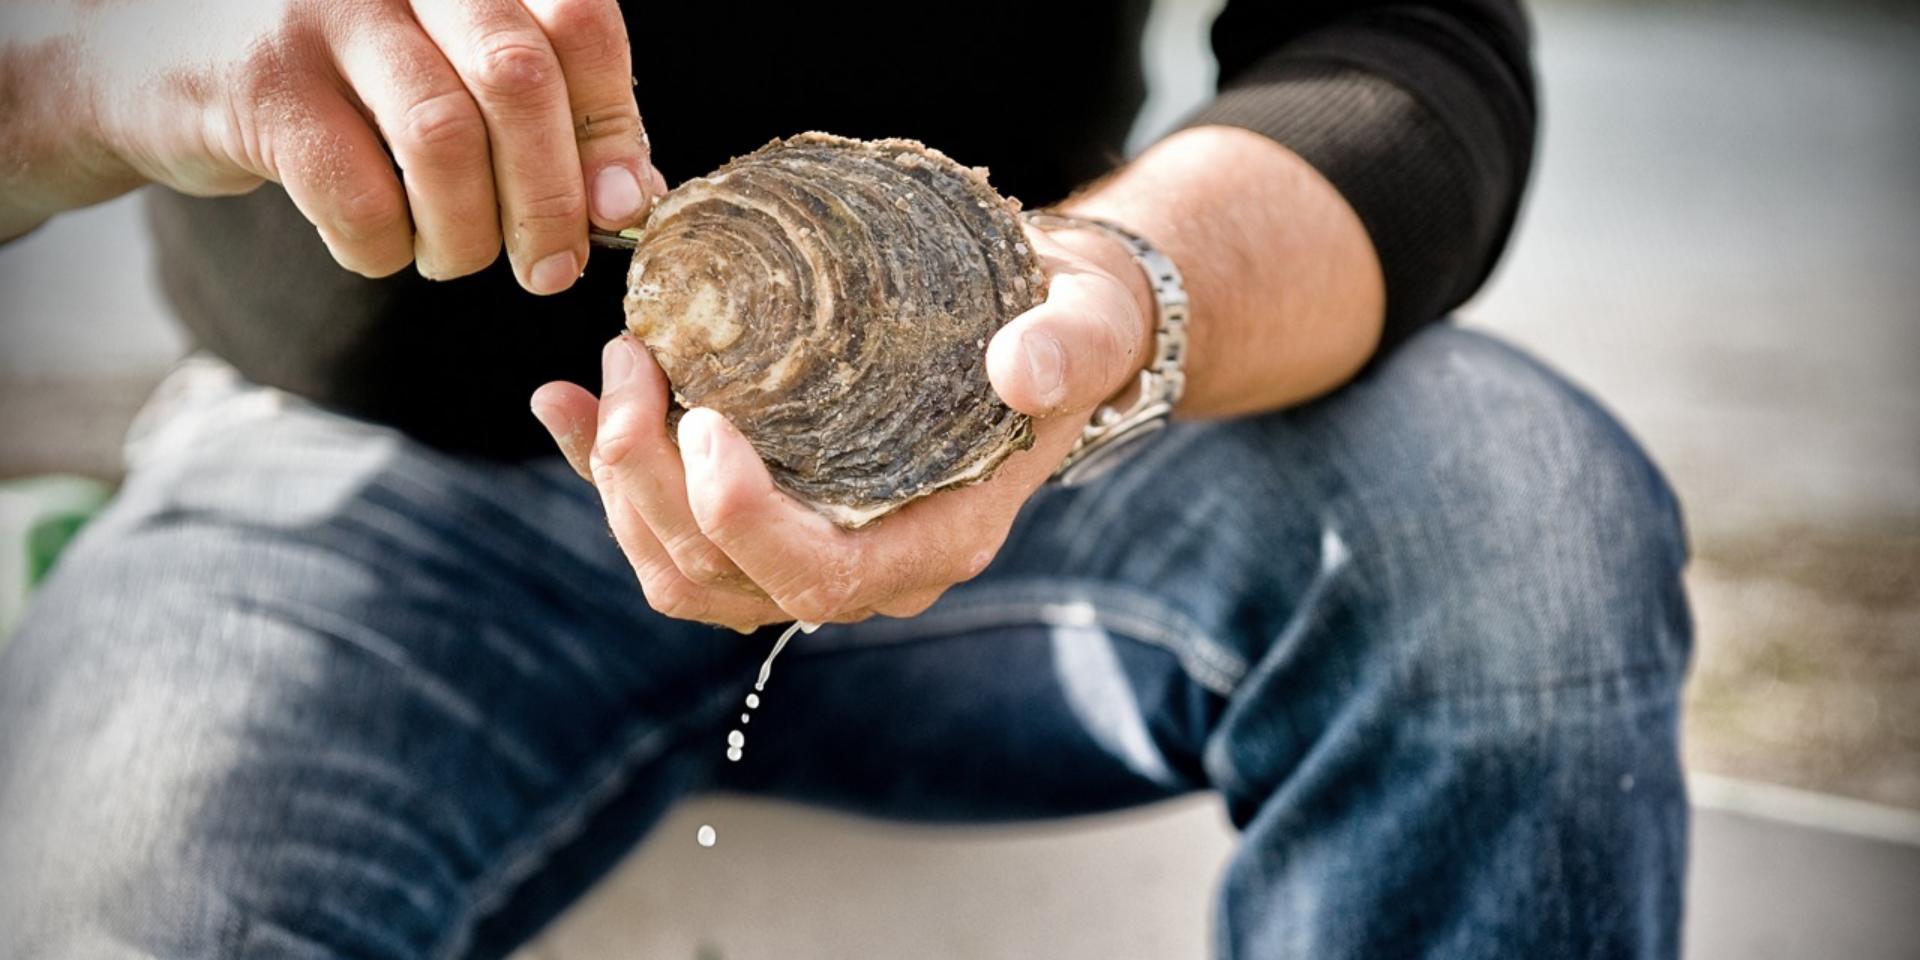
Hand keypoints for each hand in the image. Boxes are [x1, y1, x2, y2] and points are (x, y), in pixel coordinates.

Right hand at [23, 0, 663, 290]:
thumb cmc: (343, 80)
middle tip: (551, 269)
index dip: (611, 123)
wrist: (157, 63)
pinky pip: (360, 196)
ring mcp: (324, 15)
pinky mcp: (261, 87)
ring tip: (454, 257)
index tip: (614, 203)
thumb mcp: (452, 75)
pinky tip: (380, 247)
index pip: (578, 21)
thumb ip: (546, 120)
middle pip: (519, 80)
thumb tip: (628, 199)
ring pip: (443, 142)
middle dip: (551, 199)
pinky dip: (386, 249)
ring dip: (468, 233)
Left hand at [531, 226, 1155, 631]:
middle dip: (649, 480)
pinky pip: (664, 526)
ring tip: (598, 376)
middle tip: (634, 359)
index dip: (744, 520)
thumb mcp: (1086, 323)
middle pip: (723, 576)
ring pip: (678, 567)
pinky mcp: (767, 511)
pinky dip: (600, 470)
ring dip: (614, 481)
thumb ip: (1064, 347)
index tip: (701, 420)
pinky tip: (559, 405)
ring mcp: (808, 546)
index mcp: (937, 538)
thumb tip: (1021, 370)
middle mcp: (867, 567)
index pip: (821, 578)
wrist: (1046, 330)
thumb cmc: (1067, 328)